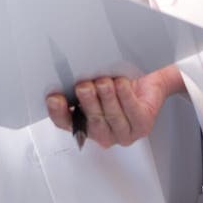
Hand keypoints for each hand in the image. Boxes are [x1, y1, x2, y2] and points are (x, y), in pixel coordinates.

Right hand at [46, 65, 184, 148]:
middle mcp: (103, 132)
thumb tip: (66, 70)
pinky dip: (126, 97)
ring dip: (107, 98)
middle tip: (84, 86)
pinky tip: (122, 84)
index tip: (55, 98)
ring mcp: (123, 132)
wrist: (147, 78)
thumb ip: (80, 79)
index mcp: (85, 122)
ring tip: (104, 82)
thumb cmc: (117, 79)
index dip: (58, 112)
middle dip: (88, 102)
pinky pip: (132, 112)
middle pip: (92, 121)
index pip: (66, 122)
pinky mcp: (142, 125)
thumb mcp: (93, 78)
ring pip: (113, 117)